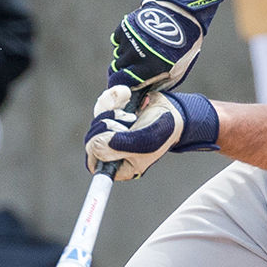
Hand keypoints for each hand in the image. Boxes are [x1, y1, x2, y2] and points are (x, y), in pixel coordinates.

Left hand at [83, 85, 218, 180]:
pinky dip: (113, 100)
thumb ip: (118, 146)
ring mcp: (112, 133)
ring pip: (96, 123)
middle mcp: (114, 151)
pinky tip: (127, 100)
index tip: (109, 136)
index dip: (96, 150)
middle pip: (92, 140)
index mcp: (121, 166)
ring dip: (112, 113)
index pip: (95, 164)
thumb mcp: (144, 141)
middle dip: (107, 127)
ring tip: (131, 115)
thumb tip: (93, 145)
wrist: (173, 110)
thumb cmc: (163, 130)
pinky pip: (102, 106)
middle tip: (127, 123)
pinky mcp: (113, 116)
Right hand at [107, 0, 223, 94]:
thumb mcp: (175, 72)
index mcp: (147, 69)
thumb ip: (157, 84)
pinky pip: (118, 40)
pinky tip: (139, 38)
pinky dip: (124, 41)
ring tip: (142, 49)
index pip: (121, 81)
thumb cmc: (183, 48)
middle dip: (124, 68)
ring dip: (126, 54)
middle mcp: (135, 55)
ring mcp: (129, 40)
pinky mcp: (125, 27)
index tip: (122, 83)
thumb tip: (142, 95)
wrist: (183, 16)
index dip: (119, 83)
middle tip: (134, 65)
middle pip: (118, 67)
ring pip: (119, 53)